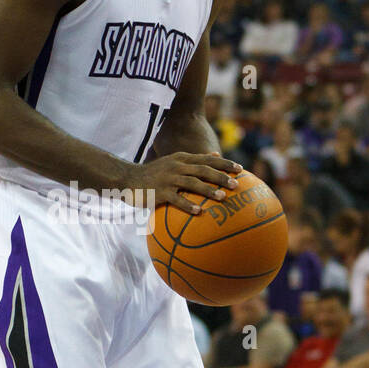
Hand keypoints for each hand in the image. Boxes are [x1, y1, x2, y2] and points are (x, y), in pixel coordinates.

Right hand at [126, 153, 242, 216]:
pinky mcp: (160, 192)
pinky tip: (198, 212)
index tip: (240, 169)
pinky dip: (188, 205)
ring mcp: (168, 179)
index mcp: (181, 159)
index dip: (224, 164)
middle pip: (203, 170)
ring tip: (222, 197)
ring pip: (192, 183)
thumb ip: (194, 160)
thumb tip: (216, 155)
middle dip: (221, 177)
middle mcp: (177, 166)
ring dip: (208, 190)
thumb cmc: (154, 173)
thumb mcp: (173, 161)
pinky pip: (176, 200)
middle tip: (236, 185)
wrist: (127, 178)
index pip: (207, 159)